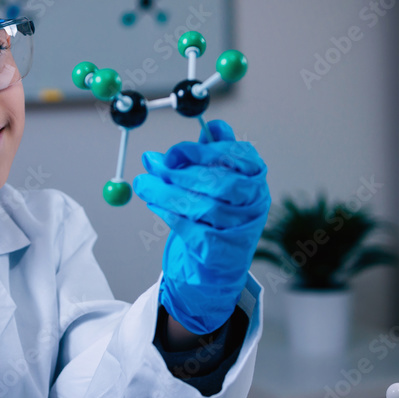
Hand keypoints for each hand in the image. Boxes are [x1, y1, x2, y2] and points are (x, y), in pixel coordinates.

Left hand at [133, 120, 269, 333]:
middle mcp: (255, 202)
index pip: (237, 156)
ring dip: (167, 193)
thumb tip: (197, 132)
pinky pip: (192, 230)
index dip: (203, 151)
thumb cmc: (216, 213)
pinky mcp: (222, 252)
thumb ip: (207, 154)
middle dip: (182, 173)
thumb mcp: (214, 178)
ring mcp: (241, 229)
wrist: (218, 264)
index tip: (173, 151)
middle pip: (221, 183)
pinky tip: (155, 205)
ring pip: (204, 207)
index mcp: (255, 176)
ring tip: (144, 185)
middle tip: (152, 165)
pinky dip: (170, 214)